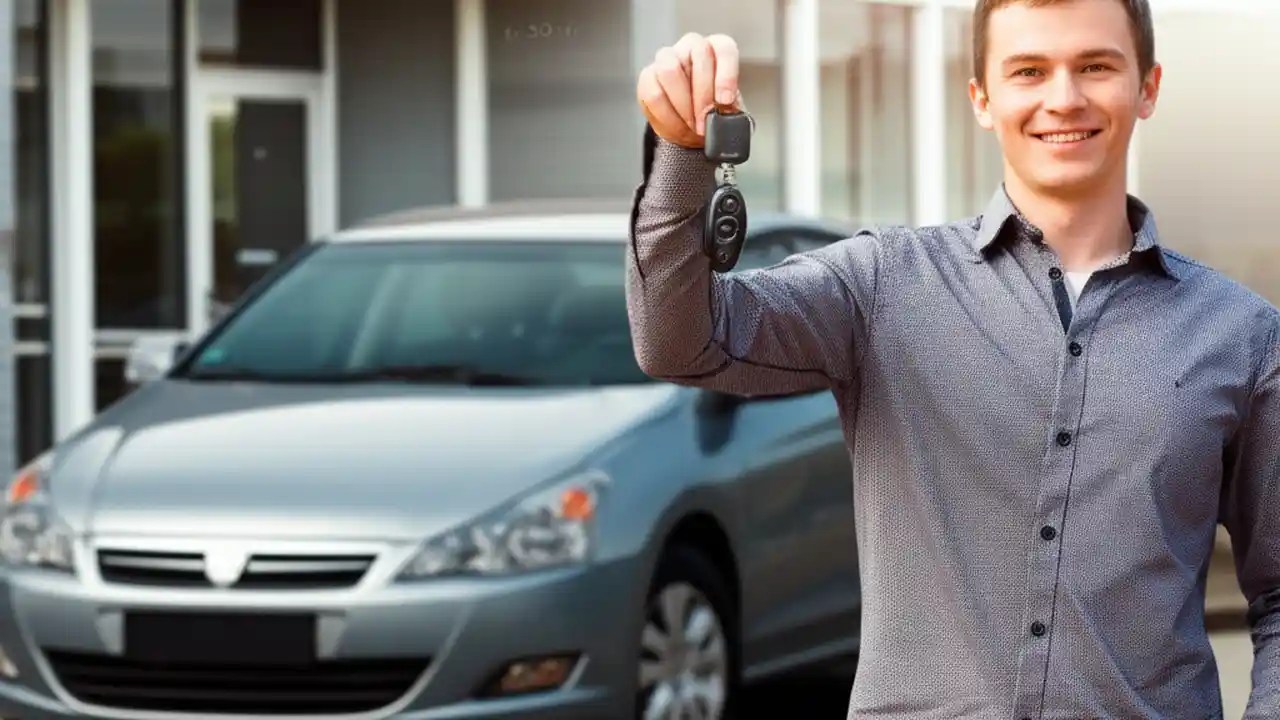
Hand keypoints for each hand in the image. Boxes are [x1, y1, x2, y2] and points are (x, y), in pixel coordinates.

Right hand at [636, 32, 742, 148]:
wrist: (693, 126)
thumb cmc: (713, 112)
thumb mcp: (728, 113)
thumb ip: (729, 111)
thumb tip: (724, 116)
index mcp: (717, 48)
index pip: (724, 49)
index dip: (726, 74)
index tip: (725, 100)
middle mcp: (692, 46)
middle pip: (697, 56)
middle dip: (702, 96)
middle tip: (706, 122)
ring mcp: (667, 58)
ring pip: (670, 70)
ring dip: (682, 105)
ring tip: (691, 126)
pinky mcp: (648, 76)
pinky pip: (653, 94)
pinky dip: (666, 116)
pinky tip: (676, 126)